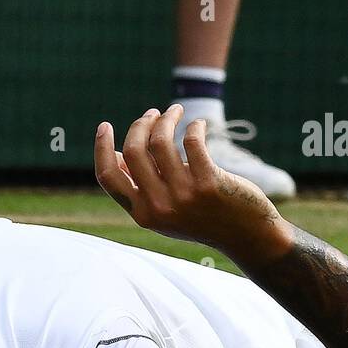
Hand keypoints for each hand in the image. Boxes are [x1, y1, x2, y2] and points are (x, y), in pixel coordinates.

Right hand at [93, 104, 292, 266]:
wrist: (245, 236)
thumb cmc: (202, 218)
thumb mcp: (165, 210)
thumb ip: (140, 188)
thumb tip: (117, 155)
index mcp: (143, 214)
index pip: (109, 177)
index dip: (102, 148)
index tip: (105, 126)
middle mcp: (159, 206)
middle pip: (133, 151)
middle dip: (140, 125)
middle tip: (154, 114)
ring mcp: (184, 195)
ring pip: (160, 142)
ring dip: (166, 119)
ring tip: (175, 111)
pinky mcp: (208, 183)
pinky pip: (192, 142)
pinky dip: (194, 126)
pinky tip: (198, 125)